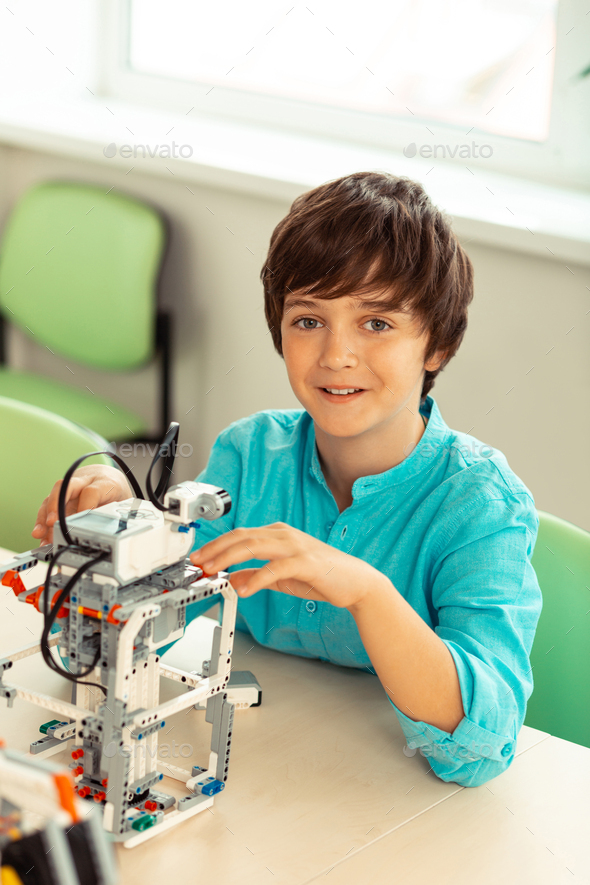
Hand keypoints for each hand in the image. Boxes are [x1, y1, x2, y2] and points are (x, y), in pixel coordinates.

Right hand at [31, 465, 132, 545]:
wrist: (108, 477)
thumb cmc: (115, 491)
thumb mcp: (122, 503)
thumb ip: (113, 515)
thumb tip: (103, 534)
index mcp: (104, 482)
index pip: (92, 491)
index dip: (86, 505)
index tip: (82, 519)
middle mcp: (84, 481)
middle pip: (66, 487)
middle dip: (57, 505)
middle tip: (53, 523)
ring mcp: (70, 487)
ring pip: (53, 497)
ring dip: (45, 517)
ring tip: (41, 533)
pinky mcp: (60, 495)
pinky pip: (48, 506)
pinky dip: (42, 522)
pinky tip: (41, 534)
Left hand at [190, 522, 384, 610]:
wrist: (356, 583)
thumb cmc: (321, 576)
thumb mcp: (281, 577)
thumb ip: (257, 575)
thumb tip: (233, 579)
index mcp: (277, 534)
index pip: (240, 535)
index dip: (216, 546)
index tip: (199, 558)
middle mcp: (284, 535)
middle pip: (242, 537)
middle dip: (216, 550)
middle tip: (198, 563)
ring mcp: (296, 546)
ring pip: (255, 545)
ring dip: (229, 558)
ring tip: (213, 570)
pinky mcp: (307, 562)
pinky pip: (277, 567)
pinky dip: (257, 578)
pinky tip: (244, 589)